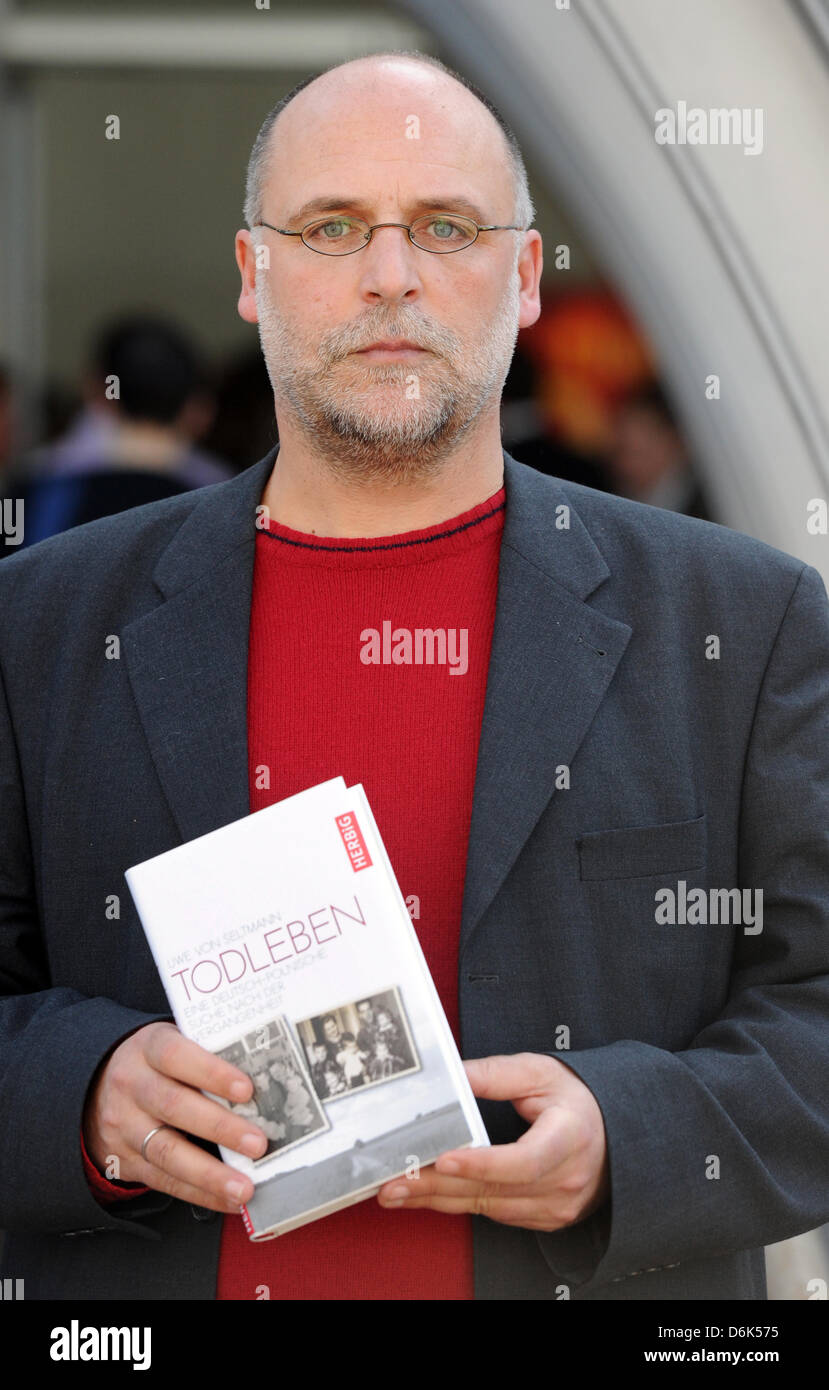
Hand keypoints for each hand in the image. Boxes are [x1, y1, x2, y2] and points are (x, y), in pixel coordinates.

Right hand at [82, 1021, 268, 1213]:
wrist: (94, 1088)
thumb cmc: (154, 1064)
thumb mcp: (171, 1042)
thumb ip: (208, 1052)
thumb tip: (265, 1071)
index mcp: (148, 1049)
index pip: (176, 1056)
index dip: (212, 1072)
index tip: (246, 1089)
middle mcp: (132, 1086)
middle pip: (174, 1106)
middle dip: (220, 1128)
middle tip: (258, 1143)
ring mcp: (125, 1125)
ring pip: (167, 1151)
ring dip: (210, 1174)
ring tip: (244, 1186)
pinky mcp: (125, 1160)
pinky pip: (163, 1180)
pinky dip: (200, 1193)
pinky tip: (228, 1199)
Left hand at [377, 1052, 608, 1229]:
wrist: (614, 1133)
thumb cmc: (576, 1099)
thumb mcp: (541, 1073)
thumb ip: (495, 1074)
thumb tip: (451, 1073)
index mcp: (570, 1138)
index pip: (523, 1161)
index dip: (482, 1164)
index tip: (445, 1159)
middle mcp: (565, 1180)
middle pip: (494, 1190)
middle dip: (438, 1186)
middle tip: (393, 1181)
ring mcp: (556, 1206)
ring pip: (487, 1207)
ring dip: (438, 1199)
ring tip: (395, 1190)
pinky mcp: (545, 1218)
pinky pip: (494, 1213)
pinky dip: (458, 1202)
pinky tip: (427, 1194)